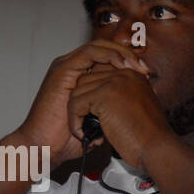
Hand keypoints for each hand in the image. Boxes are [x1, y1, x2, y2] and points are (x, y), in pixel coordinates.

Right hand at [14, 40, 149, 163]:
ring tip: (137, 65)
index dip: (129, 63)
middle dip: (128, 55)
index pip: (108, 60)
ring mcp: (67, 67)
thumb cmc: (67, 139)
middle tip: (146, 68)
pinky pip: (90, 53)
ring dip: (121, 53)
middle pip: (105, 49)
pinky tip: (122, 66)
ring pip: (99, 47)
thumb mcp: (99, 122)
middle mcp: (74, 69)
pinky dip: (108, 56)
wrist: (46, 146)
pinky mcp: (63, 70)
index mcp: (82, 78)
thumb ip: (111, 111)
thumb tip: (132, 113)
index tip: (148, 75)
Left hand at [65, 61, 173, 174]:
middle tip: (88, 127)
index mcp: (133, 75)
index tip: (93, 119)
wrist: (158, 149)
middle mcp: (124, 74)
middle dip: (81, 105)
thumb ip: (121, 100)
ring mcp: (114, 82)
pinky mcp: (104, 95)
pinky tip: (84, 135)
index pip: (99, 77)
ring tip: (85, 132)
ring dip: (76, 115)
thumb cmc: (149, 138)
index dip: (91, 99)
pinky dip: (75, 122)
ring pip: (77, 92)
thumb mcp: (137, 110)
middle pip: (85, 82)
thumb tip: (99, 103)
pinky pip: (75, 104)